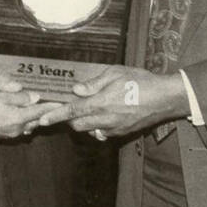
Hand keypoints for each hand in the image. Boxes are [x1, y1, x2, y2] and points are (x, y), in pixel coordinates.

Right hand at [0, 90, 62, 138]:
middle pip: (36, 119)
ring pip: (28, 124)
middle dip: (44, 112)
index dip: (52, 106)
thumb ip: (21, 96)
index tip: (63, 102)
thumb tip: (36, 97)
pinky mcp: (3, 135)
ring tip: (40, 107)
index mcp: (19, 118)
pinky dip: (24, 120)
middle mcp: (17, 128)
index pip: (40, 111)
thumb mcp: (2, 96)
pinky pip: (20, 127)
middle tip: (53, 103)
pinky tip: (23, 114)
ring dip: (34, 117)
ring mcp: (10, 133)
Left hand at [39, 66, 189, 139]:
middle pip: (77, 125)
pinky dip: (98, 126)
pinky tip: (104, 115)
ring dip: (84, 123)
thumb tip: (76, 90)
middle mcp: (105, 119)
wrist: (165, 98)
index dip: (55, 116)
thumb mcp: (116, 73)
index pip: (72, 112)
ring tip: (89, 109)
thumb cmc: (140, 81)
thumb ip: (94, 83)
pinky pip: (103, 133)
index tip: (42, 120)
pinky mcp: (123, 132)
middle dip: (70, 118)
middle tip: (70, 107)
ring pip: (90, 130)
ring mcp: (114, 128)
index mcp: (101, 103)